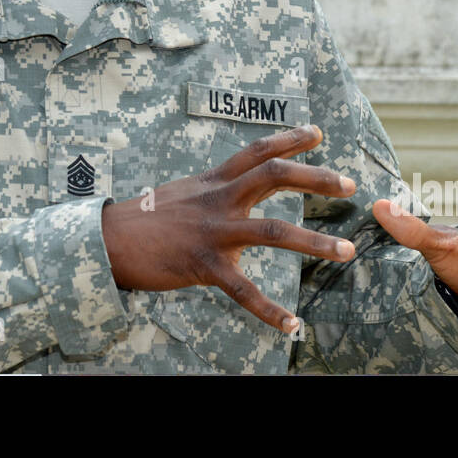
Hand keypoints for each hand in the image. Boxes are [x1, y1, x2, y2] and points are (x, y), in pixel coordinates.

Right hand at [101, 124, 356, 332]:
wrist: (107, 240)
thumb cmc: (146, 218)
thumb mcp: (185, 191)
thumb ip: (216, 187)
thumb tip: (238, 183)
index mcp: (214, 180)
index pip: (258, 150)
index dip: (289, 138)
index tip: (319, 132)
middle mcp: (218, 199)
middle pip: (274, 176)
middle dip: (316, 178)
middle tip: (350, 186)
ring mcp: (212, 231)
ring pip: (271, 231)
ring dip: (313, 242)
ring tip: (346, 252)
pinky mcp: (202, 265)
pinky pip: (242, 290)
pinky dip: (269, 310)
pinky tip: (292, 325)